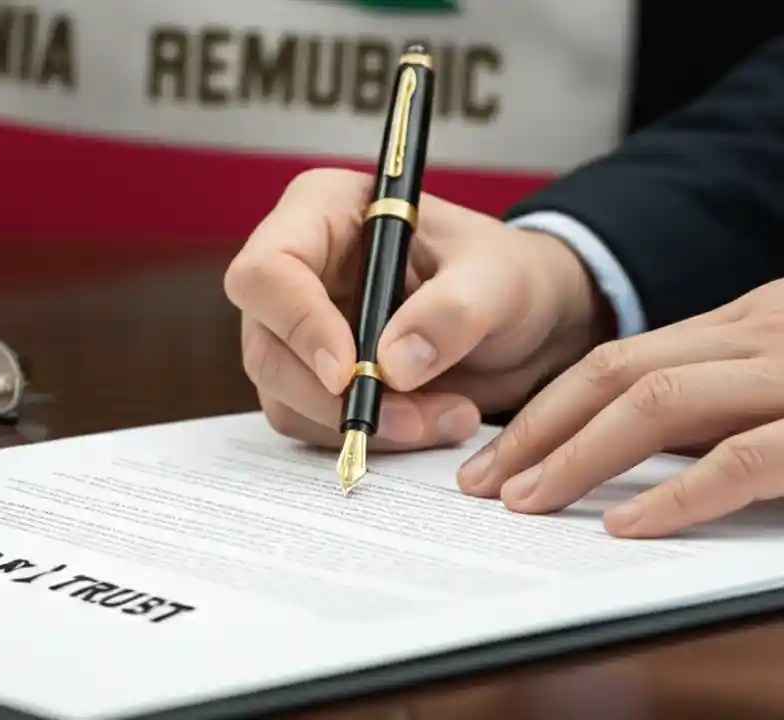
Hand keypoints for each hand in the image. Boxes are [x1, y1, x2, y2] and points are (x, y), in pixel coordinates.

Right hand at [223, 168, 614, 450]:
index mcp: (322, 212)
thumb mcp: (498, 279)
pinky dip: (369, 437)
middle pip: (267, 345)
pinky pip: (312, 424)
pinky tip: (428, 422)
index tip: (350, 373)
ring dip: (363, 422)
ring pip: (285, 395)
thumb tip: (392, 365)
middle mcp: (295, 270)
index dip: (299, 325)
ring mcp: (296, 329)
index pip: (269, 271)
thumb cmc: (505, 274)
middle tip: (415, 418)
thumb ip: (453, 312)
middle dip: (335, 397)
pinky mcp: (310, 379)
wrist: (525, 321)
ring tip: (447, 417)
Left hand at [459, 278, 783, 537]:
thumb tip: (621, 452)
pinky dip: (675, 495)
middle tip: (480, 482)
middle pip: (617, 373)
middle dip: (536, 429)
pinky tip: (624, 524)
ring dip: (578, 456)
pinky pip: (739, 460)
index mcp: (743, 327)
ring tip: (524, 502)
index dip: (545, 409)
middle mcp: (757, 338)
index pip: (619, 361)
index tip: (493, 457)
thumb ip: (714, 409)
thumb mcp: (778, 381)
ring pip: (657, 403)